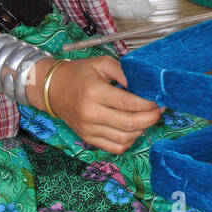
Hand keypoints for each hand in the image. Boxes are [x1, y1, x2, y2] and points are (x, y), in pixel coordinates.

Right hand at [28, 55, 163, 153]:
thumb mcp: (101, 63)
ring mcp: (88, 130)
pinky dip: (129, 141)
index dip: (148, 103)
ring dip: (142, 129)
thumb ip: (124, 71)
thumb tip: (145, 84)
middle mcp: (90, 114)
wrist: (53, 89)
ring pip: (125, 138)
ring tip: (146, 117)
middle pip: (130, 123)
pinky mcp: (88, 139)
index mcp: (94, 92)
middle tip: (158, 110)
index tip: (158, 99)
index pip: (129, 103)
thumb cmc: (79, 73)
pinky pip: (115, 147)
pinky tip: (132, 129)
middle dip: (150, 118)